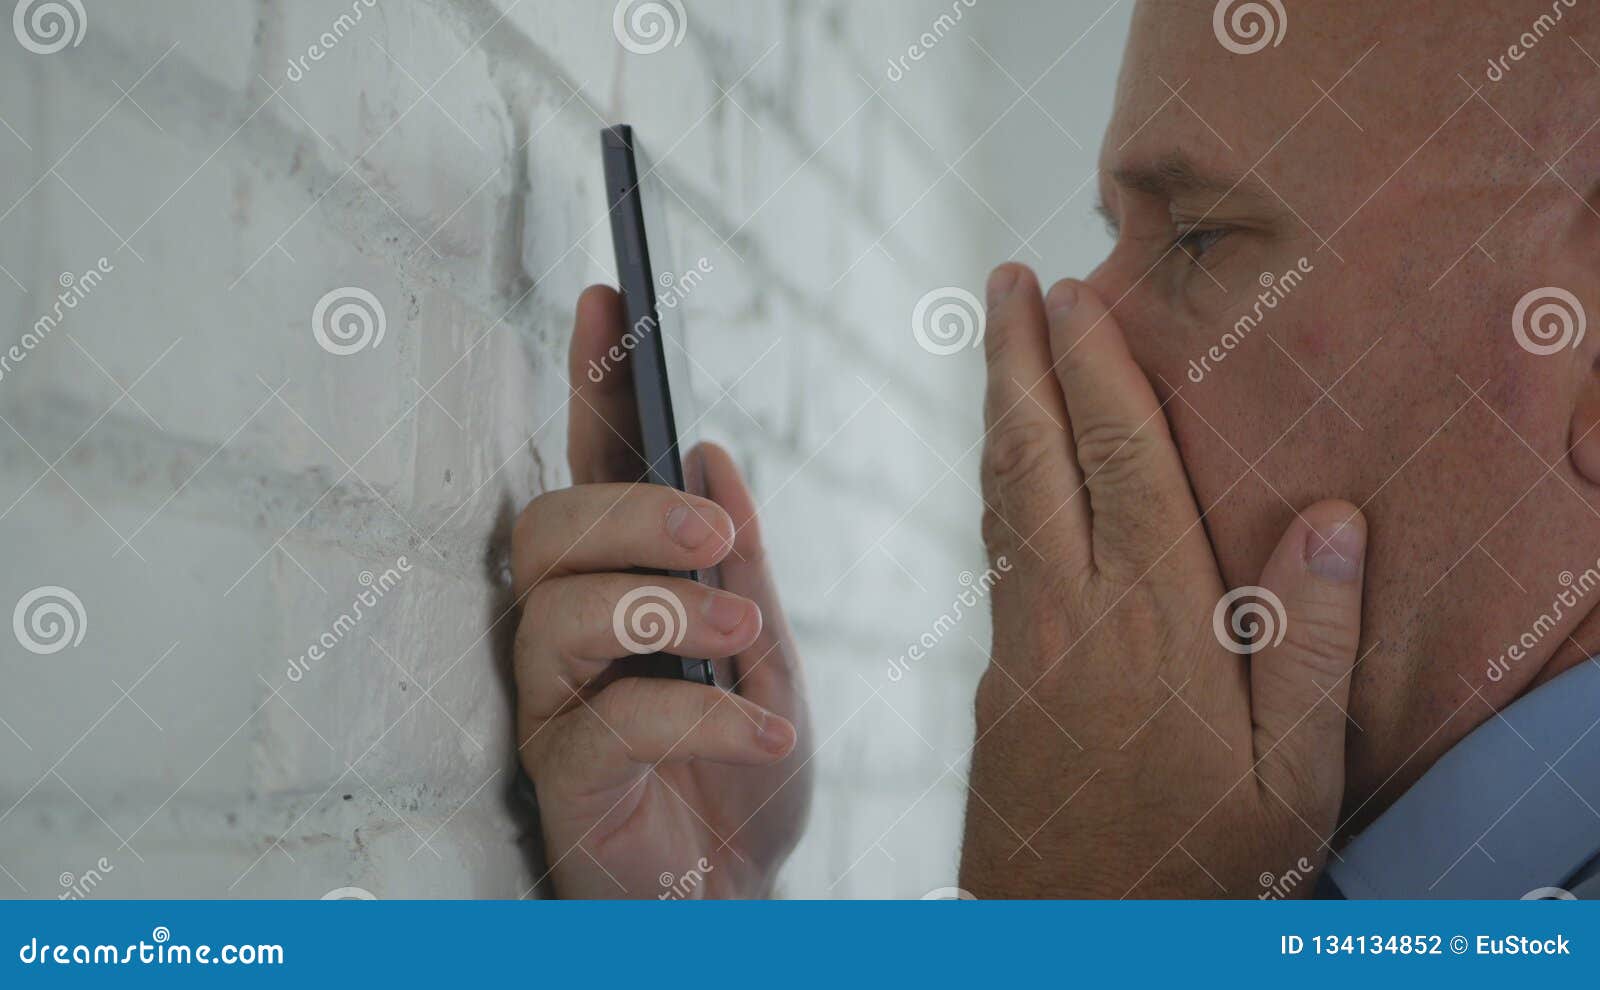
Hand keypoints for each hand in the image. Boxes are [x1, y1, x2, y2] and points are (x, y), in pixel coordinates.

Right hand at [511, 286, 811, 898]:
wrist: (733, 901)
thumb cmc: (736, 778)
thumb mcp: (763, 659)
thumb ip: (738, 567)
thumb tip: (711, 454)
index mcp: (618, 586)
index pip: (592, 467)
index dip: (593, 383)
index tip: (610, 295)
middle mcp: (567, 633)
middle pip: (549, 526)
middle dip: (630, 513)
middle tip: (713, 533)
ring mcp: (554, 705)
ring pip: (561, 613)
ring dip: (662, 607)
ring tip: (746, 633)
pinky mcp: (561, 778)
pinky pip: (612, 723)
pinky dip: (700, 717)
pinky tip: (769, 731)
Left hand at [958, 265, 1367, 897]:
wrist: (1074, 943)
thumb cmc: (1203, 868)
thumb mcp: (1294, 780)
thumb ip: (1307, 649)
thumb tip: (1328, 520)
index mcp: (1156, 623)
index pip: (1122, 464)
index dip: (1096, 371)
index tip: (1074, 297)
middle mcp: (1075, 615)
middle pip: (1038, 459)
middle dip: (1020, 360)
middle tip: (1008, 279)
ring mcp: (1025, 647)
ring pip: (1003, 502)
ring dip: (999, 410)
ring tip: (996, 343)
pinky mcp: (1001, 683)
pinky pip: (996, 555)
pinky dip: (998, 488)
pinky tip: (1008, 469)